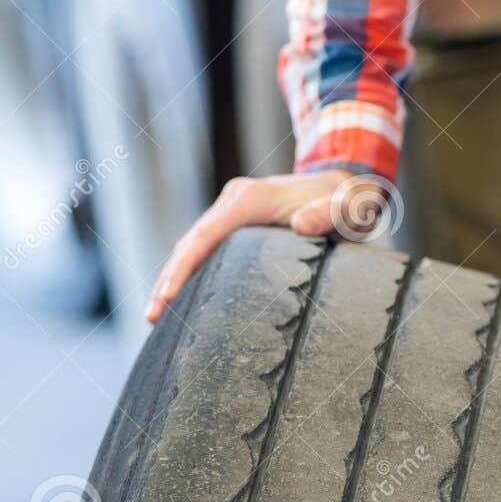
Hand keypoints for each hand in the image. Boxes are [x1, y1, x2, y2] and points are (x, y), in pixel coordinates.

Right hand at [145, 169, 387, 323]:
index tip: (166, 296)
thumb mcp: (348, 209)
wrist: (347, 184)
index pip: (207, 234)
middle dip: (170, 278)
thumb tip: (301, 225)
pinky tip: (180, 300)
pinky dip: (189, 271)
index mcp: (251, 198)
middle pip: (191, 240)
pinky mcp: (236, 222)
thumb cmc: (348, 202)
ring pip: (193, 244)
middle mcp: (235, 200)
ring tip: (157, 317)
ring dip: (174, 277)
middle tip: (152, 317)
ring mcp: (232, 210)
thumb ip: (330, 215)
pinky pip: (205, 247)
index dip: (184, 266)